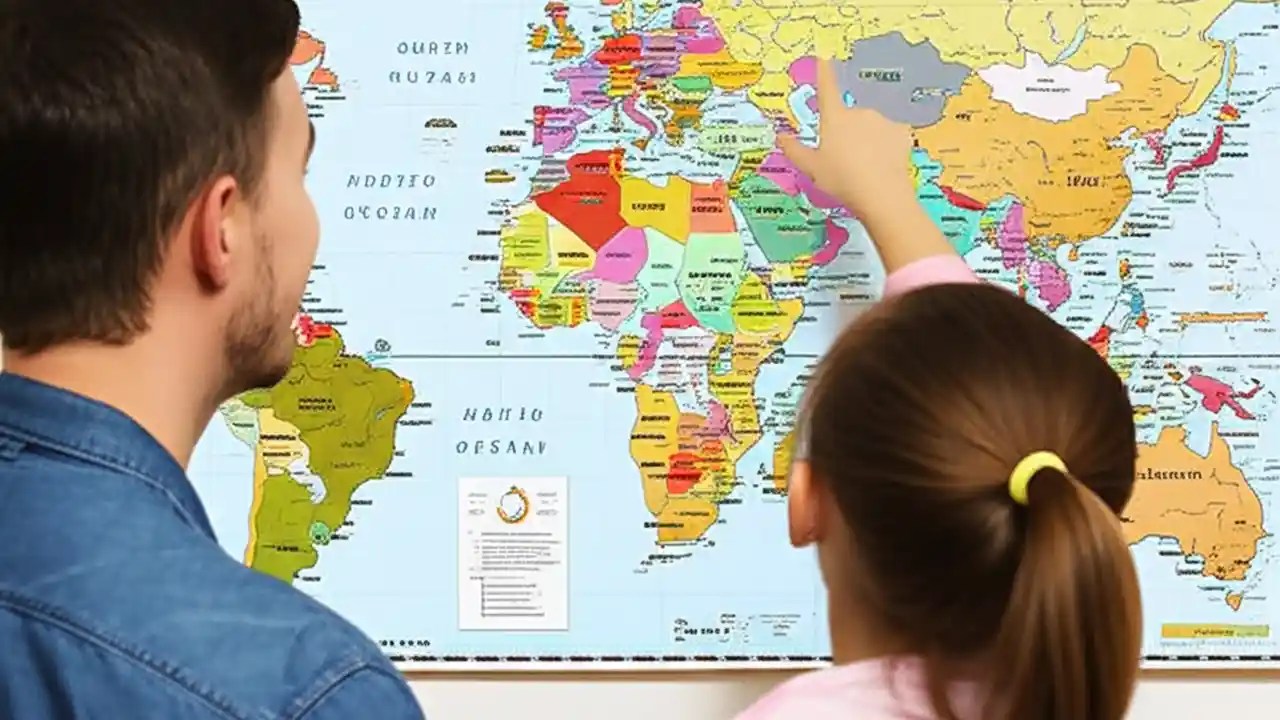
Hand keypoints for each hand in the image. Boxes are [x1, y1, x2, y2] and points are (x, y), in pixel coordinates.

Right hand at [778, 58, 914, 222]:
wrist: (881, 194)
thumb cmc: (841, 180)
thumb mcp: (811, 168)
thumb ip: (794, 150)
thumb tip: (780, 136)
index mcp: (834, 119)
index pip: (827, 89)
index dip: (824, 73)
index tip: (824, 57)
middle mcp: (858, 112)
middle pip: (849, 118)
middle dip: (847, 134)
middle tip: (844, 161)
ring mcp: (882, 121)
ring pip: (871, 128)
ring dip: (867, 141)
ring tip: (865, 168)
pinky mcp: (901, 132)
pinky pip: (890, 137)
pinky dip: (886, 147)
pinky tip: (883, 165)